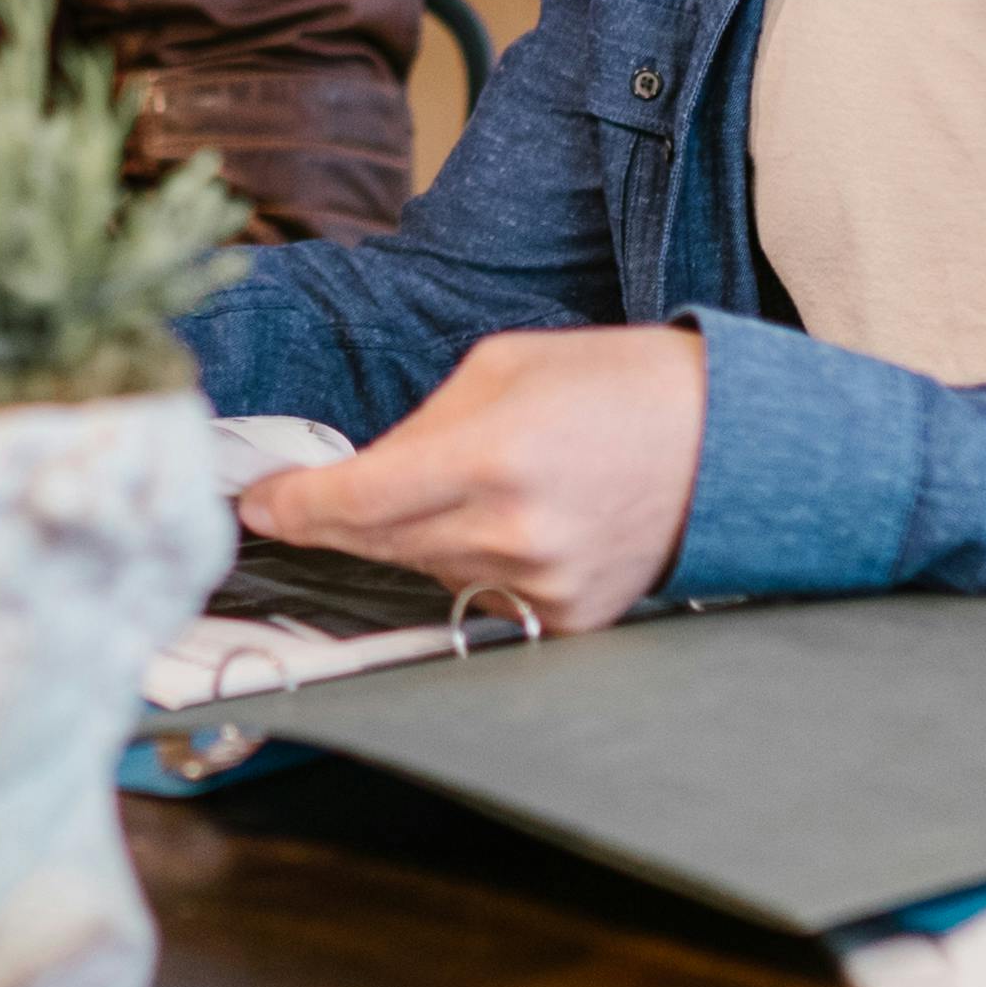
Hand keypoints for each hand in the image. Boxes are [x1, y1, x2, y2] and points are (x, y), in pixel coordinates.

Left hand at [228, 325, 708, 632]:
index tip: (256, 504)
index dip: (290, 507)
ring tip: (480, 483)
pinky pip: (482, 597)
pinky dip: (475, 563)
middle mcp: (512, 534)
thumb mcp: (501, 366)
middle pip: (375, 543)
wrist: (729, 440)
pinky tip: (518, 522)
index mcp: (490, 456)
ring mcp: (542, 586)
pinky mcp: (567, 620)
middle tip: (313, 495)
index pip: (353, 502)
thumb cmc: (614, 384)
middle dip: (338, 517)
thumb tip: (353, 478)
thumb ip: (417, 428)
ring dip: (418, 534)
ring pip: (425, 570)